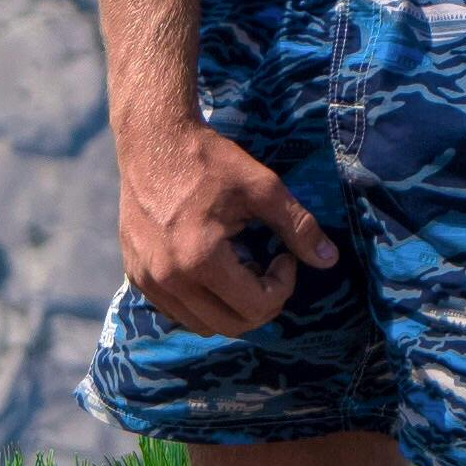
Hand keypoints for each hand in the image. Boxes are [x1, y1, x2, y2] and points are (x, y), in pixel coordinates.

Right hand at [119, 127, 338, 336]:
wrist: (152, 139)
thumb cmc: (209, 159)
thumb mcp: (262, 187)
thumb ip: (297, 226)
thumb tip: (329, 261)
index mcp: (201, 259)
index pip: (256, 308)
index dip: (282, 286)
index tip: (283, 254)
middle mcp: (169, 279)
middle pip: (231, 326)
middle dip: (261, 303)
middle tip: (267, 266)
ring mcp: (147, 280)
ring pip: (202, 324)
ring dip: (231, 306)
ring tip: (240, 268)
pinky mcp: (135, 274)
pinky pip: (176, 310)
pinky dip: (202, 302)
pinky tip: (212, 267)